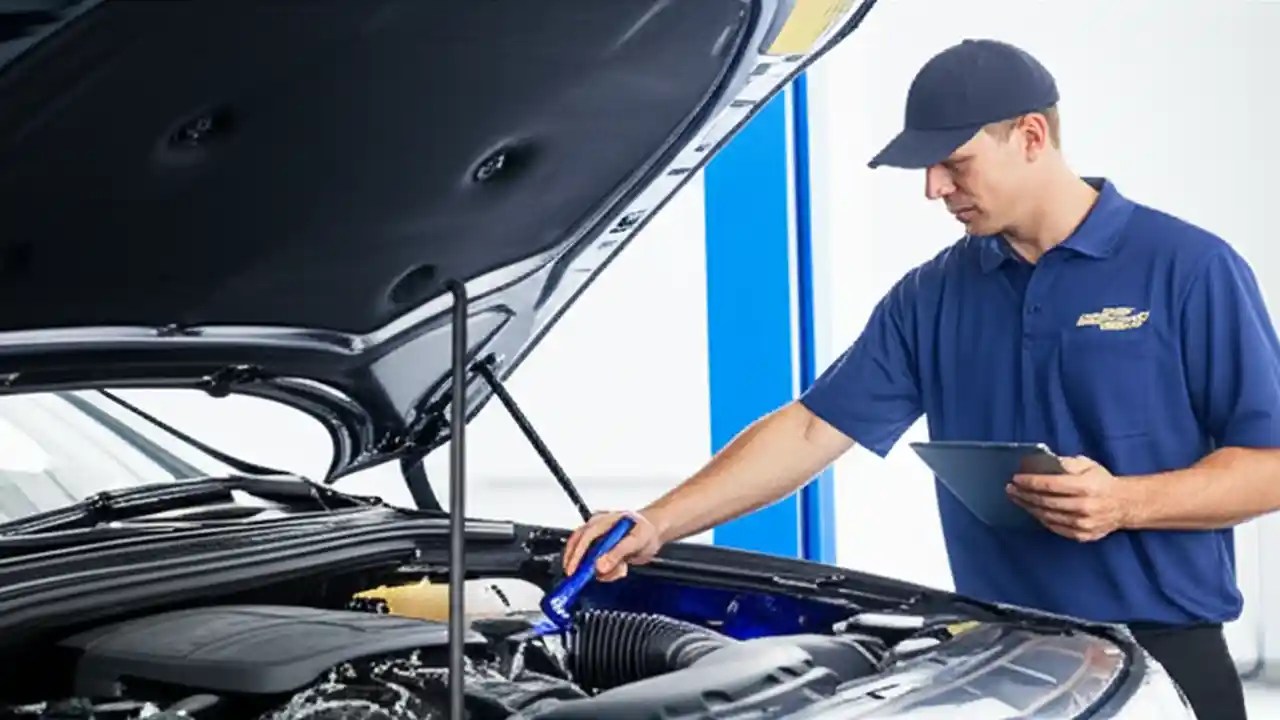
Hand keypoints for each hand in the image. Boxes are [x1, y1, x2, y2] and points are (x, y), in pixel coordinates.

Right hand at [561, 510, 662, 581]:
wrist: (654, 533)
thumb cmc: (647, 530)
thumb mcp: (636, 540)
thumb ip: (618, 553)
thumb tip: (599, 565)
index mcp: (604, 520)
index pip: (584, 536)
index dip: (576, 554)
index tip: (573, 569)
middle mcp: (597, 528)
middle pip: (576, 545)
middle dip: (576, 564)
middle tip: (577, 579)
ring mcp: (598, 539)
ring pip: (585, 558)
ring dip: (598, 570)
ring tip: (620, 569)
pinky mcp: (601, 550)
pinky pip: (595, 564)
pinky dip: (606, 572)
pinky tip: (621, 568)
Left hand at [1007, 456, 1133, 541]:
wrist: (1124, 505)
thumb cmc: (1101, 482)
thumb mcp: (1088, 465)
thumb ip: (1067, 463)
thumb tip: (1044, 463)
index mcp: (1086, 487)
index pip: (1050, 485)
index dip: (1030, 482)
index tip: (1015, 478)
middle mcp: (1084, 507)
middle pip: (1045, 502)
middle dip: (1024, 495)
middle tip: (1010, 489)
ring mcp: (1083, 524)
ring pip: (1048, 516)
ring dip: (1029, 507)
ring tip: (1017, 499)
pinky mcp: (1082, 535)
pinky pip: (1055, 528)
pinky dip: (1041, 519)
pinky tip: (1032, 510)